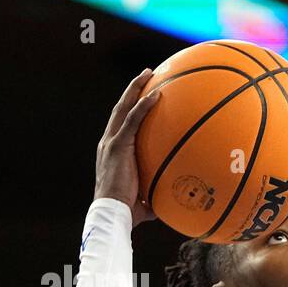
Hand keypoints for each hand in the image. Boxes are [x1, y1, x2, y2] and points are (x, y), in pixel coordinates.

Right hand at [95, 69, 160, 225]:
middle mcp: (109, 142)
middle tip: (147, 75)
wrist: (114, 213)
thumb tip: (177, 201)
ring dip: (135, 89)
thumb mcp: (147, 199)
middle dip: (132, 90)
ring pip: (123, 108)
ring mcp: (112, 142)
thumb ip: (159, 194)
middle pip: (121, 108)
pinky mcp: (117, 146)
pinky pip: (132, 120)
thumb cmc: (129, 211)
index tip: (143, 95)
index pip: (123, 123)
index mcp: (113, 151)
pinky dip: (143, 106)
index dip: (131, 107)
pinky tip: (156, 95)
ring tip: (148, 74)